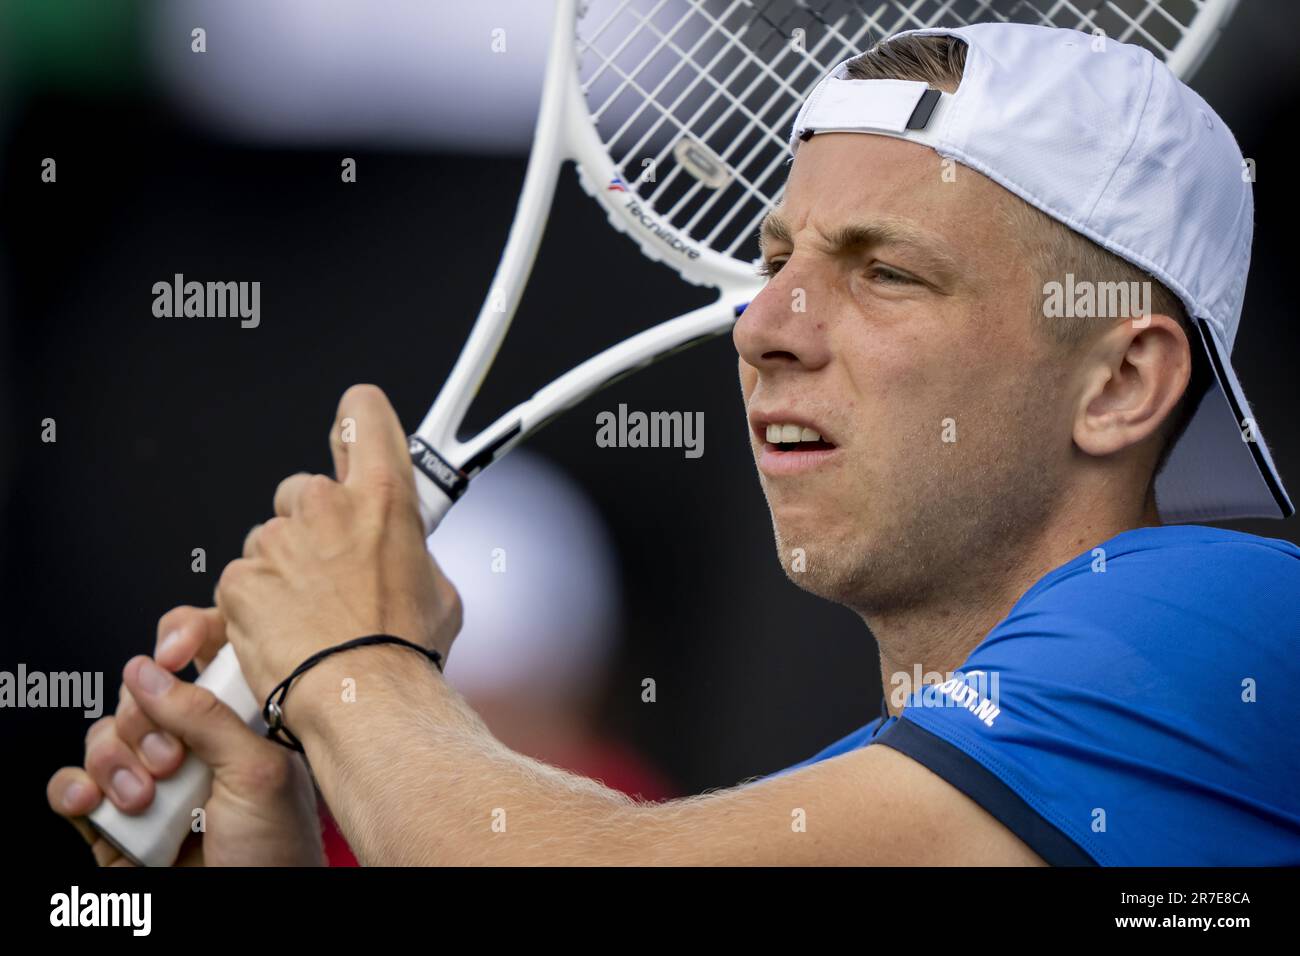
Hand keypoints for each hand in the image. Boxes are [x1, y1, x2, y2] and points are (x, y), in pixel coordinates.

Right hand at [46, 605, 324, 866]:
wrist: (250, 914)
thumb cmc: (278, 852)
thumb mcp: (257, 772)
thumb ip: (205, 716)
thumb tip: (148, 669)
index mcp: (239, 719)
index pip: (204, 651)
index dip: (183, 638)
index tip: (172, 652)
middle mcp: (194, 743)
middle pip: (140, 694)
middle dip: (145, 723)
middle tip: (172, 762)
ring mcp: (154, 778)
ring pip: (105, 736)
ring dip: (115, 764)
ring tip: (146, 799)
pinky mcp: (119, 818)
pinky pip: (76, 785)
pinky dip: (76, 789)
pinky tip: (95, 802)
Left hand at [215, 384, 461, 705]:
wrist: (363, 701)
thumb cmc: (405, 654)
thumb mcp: (437, 591)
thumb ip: (411, 554)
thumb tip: (406, 557)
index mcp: (384, 497)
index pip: (364, 415)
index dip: (358, 420)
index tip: (355, 431)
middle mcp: (326, 506)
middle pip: (306, 490)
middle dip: (315, 525)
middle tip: (338, 573)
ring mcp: (277, 542)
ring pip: (272, 541)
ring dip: (286, 571)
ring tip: (313, 619)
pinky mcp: (240, 581)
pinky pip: (243, 583)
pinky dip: (256, 607)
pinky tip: (285, 635)